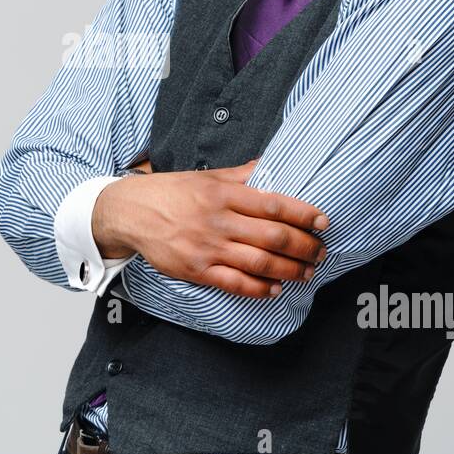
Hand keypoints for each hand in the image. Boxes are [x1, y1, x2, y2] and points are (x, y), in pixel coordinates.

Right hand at [93, 157, 328, 298]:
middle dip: (303, 246)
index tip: (323, 222)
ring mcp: (207, 248)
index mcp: (224, 194)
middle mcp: (218, 221)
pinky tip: (276, 289)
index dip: (303, 214)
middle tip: (320, 251)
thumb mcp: (207, 176)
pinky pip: (235, 283)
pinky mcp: (196, 270)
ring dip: (290, 270)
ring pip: (259, 263)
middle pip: (272, 237)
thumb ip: (242, 175)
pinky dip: (259, 289)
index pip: (273, 204)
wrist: (131, 212)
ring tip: (307, 272)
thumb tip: (272, 165)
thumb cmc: (173, 192)